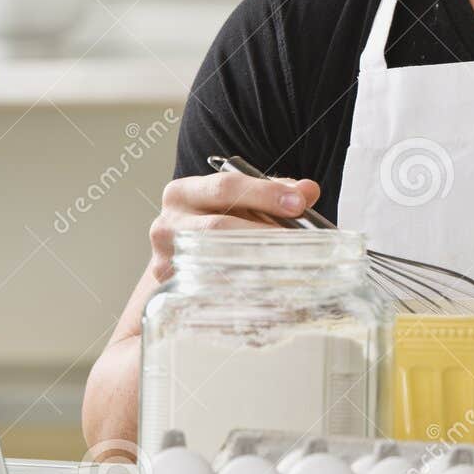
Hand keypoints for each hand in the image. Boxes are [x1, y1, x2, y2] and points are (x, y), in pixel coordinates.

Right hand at [146, 168, 320, 286]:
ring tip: (290, 262)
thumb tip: (308, 190)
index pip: (226, 186)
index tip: (298, 203)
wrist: (184, 256)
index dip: (265, 193)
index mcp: (183, 192)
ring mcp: (165, 258)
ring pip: (214, 259)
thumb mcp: (243, 201)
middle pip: (218, 225)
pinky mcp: (172, 287)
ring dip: (257, 261)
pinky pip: (211, 287)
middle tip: (301, 239)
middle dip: (264, 231)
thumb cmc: (219, 221)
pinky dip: (243, 285)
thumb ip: (275, 191)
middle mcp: (167, 223)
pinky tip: (268, 286)